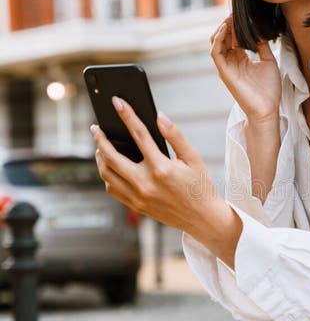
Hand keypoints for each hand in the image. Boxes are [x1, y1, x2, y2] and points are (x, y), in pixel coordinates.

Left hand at [91, 97, 240, 266]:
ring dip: (100, 158)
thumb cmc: (200, 186)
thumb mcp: (193, 158)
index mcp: (161, 168)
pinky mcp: (136, 206)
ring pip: (107, 174)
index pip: (139, 135)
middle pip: (111, 157)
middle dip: (100, 139)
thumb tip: (159, 116)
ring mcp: (138, 197)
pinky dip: (107, 175)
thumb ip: (175, 136)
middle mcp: (146, 183)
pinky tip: (110, 167)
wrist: (202, 218)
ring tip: (100, 146)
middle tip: (95, 128)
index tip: (117, 102)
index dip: (127, 115)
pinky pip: (112, 189)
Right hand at [210, 16, 280, 123]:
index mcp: (240, 59)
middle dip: (229, 23)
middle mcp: (231, 61)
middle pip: (223, 36)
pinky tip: (224, 28)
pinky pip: (215, 52)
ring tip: (231, 18)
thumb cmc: (268, 90)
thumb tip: (260, 31)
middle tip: (236, 13)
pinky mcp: (224, 72)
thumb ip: (262, 46)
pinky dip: (218, 39)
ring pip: (217, 42)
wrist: (267, 109)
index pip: (233, 37)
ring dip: (223, 28)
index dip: (236, 25)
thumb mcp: (268, 61)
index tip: (243, 14)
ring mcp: (226, 67)